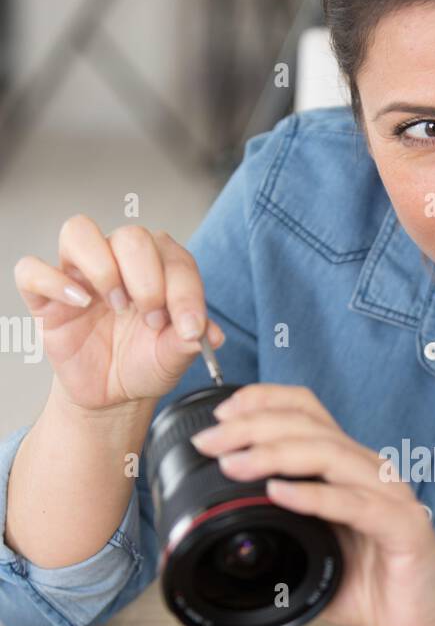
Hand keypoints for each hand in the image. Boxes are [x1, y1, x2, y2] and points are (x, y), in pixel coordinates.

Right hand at [14, 215, 225, 410]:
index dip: (185, 292)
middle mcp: (118, 261)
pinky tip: (78, 303)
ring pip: (79, 231)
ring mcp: (79, 274)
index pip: (174, 257)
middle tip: (151, 318)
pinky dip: (53, 281)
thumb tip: (210, 331)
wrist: (112, 395)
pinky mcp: (45, 295)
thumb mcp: (172, 358)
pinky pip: (32, 269)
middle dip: (147, 280)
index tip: (190, 328)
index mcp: (157, 267)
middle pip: (130, 236)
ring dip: (102, 266)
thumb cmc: (142, 363)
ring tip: (116, 305)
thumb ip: (190, 341)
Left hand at [189, 382, 434, 625]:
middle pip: (309, 426)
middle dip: (252, 427)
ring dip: (274, 454)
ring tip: (233, 464)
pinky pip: (354, 503)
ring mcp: (388, 495)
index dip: (263, 402)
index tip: (221, 416)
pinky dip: (313, 495)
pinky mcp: (403, 527)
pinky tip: (280, 493)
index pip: (307, 411)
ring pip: (328, 455)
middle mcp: (369, 472)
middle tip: (211, 442)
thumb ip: (279, 538)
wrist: (433, 619)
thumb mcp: (315, 555)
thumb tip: (226, 541)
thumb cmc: (379, 586)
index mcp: (348, 468)